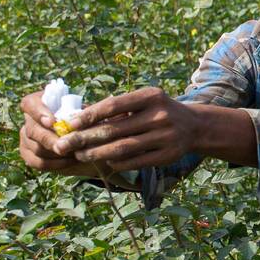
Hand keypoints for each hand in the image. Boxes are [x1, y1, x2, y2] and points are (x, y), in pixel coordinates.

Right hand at [19, 90, 98, 174]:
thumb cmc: (87, 122)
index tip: (52, 122)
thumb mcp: (86, 114)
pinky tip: (70, 161)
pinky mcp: (29, 154)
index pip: (29, 103)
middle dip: (50, 139)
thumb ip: (80, 114)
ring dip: (56, 153)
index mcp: (40, 103)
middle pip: (32, 130)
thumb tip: (78, 120)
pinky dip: (55, 164)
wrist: (87, 141)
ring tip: (75, 152)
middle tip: (65, 145)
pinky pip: (37, 162)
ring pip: (35, 147)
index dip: (38, 112)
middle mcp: (29, 120)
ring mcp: (26, 137)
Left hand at [52, 87, 198, 171]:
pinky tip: (105, 162)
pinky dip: (117, 163)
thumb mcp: (143, 101)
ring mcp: (166, 137)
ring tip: (80, 156)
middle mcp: (160, 115)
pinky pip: (135, 161)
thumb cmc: (159, 111)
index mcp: (151, 96)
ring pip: (122, 148)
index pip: (113, 105)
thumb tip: (78, 119)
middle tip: (65, 145)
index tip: (69, 124)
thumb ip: (117, 108)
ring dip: (97, 154)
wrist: (194, 126)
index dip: (89, 115)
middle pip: (114, 129)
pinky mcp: (168, 155)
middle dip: (85, 138)